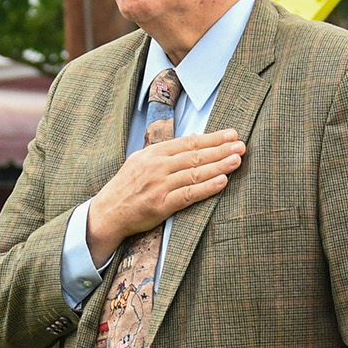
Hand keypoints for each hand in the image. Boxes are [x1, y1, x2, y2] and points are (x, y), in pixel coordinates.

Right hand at [87, 123, 244, 261]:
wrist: (107, 212)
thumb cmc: (127, 187)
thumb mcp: (141, 162)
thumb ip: (166, 153)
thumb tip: (193, 140)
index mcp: (154, 153)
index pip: (188, 142)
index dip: (212, 138)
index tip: (231, 134)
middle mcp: (157, 166)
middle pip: (195, 155)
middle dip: (220, 149)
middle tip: (240, 145)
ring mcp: (159, 185)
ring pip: (194, 173)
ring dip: (218, 166)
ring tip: (237, 160)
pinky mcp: (161, 205)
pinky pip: (189, 194)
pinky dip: (207, 188)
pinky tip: (222, 182)